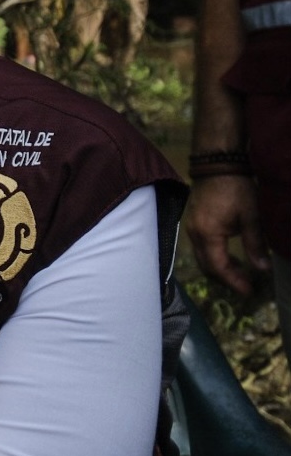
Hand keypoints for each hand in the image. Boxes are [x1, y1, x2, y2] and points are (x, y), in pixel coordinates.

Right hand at [185, 174, 268, 293]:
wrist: (217, 164)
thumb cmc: (236, 189)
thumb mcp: (251, 217)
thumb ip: (255, 244)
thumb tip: (263, 269)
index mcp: (207, 234)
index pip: (219, 267)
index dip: (234, 281)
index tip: (249, 291)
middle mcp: (194, 234)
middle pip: (206, 266)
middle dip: (226, 279)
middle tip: (246, 286)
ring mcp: (192, 228)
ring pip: (202, 258)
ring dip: (220, 268)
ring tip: (241, 272)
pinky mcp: (194, 222)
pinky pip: (201, 247)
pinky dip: (215, 256)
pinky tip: (230, 255)